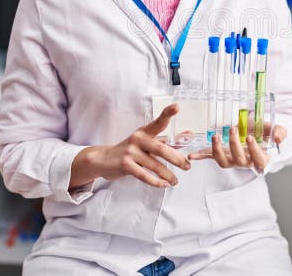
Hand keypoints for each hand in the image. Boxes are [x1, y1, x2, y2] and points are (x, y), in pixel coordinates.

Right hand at [71, 104, 190, 188]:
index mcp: (145, 131)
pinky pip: (144, 175)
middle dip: (177, 159)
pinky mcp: (125, 165)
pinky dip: (155, 181)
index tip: (176, 106)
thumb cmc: (130, 150)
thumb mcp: (147, 142)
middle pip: (161, 149)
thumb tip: (188, 135)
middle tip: (187, 167)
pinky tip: (163, 185)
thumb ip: (167, 140)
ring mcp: (130, 152)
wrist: (103, 159)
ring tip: (175, 181)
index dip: (167, 114)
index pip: (158, 122)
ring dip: (167, 174)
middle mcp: (138, 139)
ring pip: (154, 165)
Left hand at [187, 124, 286, 173]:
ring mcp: (232, 159)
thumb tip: (279, 138)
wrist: (256, 132)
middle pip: (239, 160)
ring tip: (215, 138)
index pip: (259, 160)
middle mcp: (245, 161)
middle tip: (232, 130)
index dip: (254, 151)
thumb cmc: (265, 133)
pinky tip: (192, 155)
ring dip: (217, 151)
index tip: (250, 138)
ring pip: (223, 161)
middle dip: (234, 145)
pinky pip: (210, 157)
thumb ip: (280, 132)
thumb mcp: (275, 129)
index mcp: (259, 157)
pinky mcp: (221, 154)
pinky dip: (200, 157)